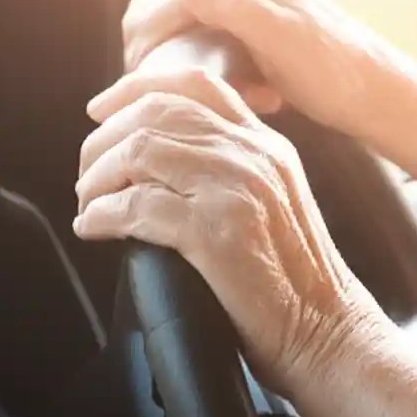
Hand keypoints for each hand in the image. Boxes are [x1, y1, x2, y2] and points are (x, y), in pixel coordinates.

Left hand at [75, 66, 385, 392]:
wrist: (329, 331)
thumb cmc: (298, 285)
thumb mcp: (277, 204)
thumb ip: (238, 172)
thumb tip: (166, 161)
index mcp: (271, 147)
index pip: (198, 85)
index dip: (136, 88)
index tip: (100, 110)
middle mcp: (256, 156)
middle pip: (158, 111)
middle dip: (105, 138)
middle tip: (88, 175)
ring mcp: (239, 189)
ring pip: (141, 151)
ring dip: (98, 178)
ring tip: (89, 204)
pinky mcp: (218, 231)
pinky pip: (137, 205)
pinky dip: (102, 215)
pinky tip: (94, 229)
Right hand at [109, 0, 413, 141]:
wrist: (380, 94)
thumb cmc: (334, 73)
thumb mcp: (282, 40)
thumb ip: (236, 9)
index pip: (159, 0)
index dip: (145, 47)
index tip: (148, 92)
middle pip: (167, 16)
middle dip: (170, 60)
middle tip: (185, 100)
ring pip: (189, 36)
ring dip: (201, 70)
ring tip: (235, 99)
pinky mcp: (257, 25)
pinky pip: (216, 49)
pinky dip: (227, 75)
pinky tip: (262, 98)